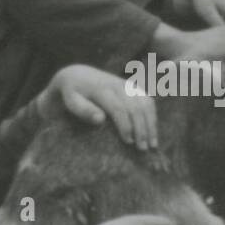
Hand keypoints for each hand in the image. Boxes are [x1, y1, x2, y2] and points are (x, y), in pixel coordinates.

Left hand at [40, 65, 157, 150]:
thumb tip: (100, 120)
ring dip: (151, 124)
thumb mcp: (71, 101)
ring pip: (146, 103)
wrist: (78, 75)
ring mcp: (128, 85)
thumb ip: (83, 110)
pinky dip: (153, 117)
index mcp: (102, 89)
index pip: (118, 108)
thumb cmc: (73, 94)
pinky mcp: (134, 87)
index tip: (128, 142)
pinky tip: (153, 132)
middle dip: (141, 129)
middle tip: (142, 149)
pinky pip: (148, 101)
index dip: (125, 126)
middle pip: (135, 107)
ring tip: (152, 145)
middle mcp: (118, 85)